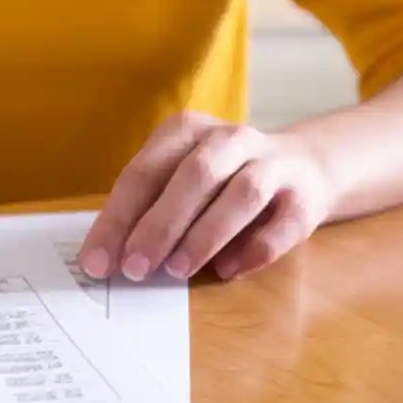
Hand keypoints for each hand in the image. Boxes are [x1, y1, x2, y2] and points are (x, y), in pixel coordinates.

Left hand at [78, 112, 336, 281]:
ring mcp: (273, 162)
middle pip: (193, 177)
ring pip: (240, 194)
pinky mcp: (304, 195)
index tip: (97, 262)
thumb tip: (108, 259)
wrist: (305, 167)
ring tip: (177, 271)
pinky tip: (227, 271)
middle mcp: (230, 138)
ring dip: (205, 235)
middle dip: (159, 226)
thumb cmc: (221, 182)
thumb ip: (147, 211)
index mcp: (186, 131)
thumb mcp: (179, 182)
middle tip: (135, 269)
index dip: (118, 219)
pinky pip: (281, 224)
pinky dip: (252, 250)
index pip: (144, 173)